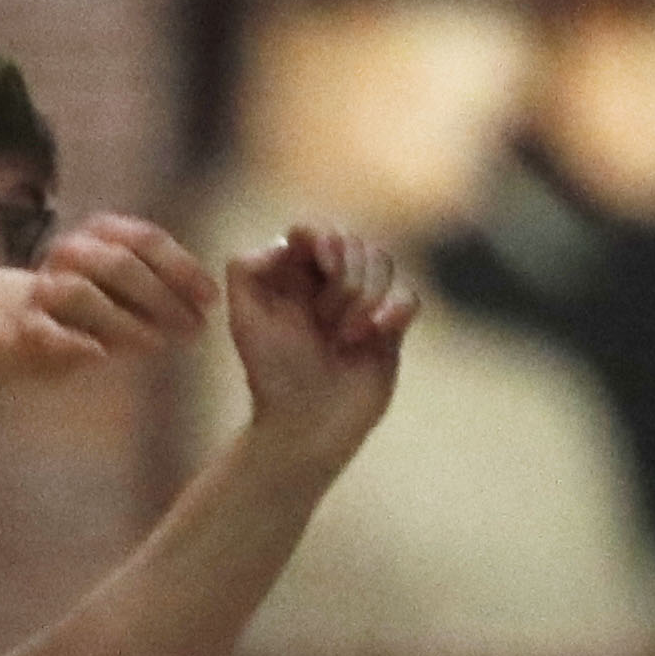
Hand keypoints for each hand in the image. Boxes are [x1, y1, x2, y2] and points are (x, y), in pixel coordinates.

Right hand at [14, 214, 214, 371]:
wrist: (13, 318)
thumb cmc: (86, 304)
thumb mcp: (125, 285)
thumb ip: (161, 286)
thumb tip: (206, 303)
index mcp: (100, 233)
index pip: (146, 239)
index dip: (182, 268)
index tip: (210, 299)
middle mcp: (70, 252)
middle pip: (119, 264)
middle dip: (162, 297)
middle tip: (192, 328)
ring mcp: (44, 288)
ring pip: (82, 293)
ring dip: (125, 320)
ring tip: (157, 344)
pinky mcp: (24, 327)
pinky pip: (47, 332)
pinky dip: (74, 342)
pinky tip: (100, 355)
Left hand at [225, 224, 416, 461]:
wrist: (308, 425)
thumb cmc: (273, 376)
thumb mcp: (245, 321)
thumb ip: (246, 270)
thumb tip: (283, 243)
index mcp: (293, 274)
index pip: (316, 230)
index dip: (325, 240)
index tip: (324, 265)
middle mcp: (328, 282)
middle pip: (354, 242)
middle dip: (345, 280)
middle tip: (325, 323)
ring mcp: (362, 302)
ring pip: (383, 261)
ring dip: (367, 297)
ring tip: (345, 338)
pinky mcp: (389, 326)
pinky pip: (409, 294)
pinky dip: (396, 310)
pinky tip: (375, 336)